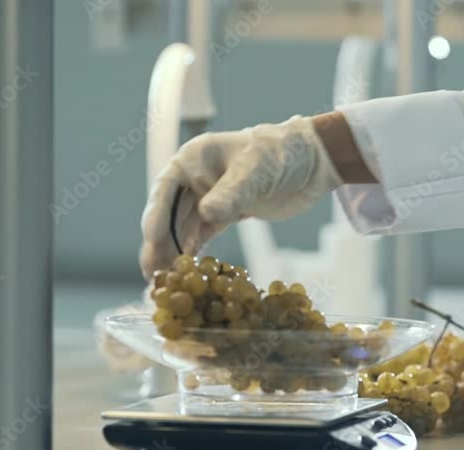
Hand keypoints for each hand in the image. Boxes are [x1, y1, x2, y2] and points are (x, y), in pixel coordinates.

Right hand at [139, 115, 345, 278]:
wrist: (311, 163)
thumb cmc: (282, 153)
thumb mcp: (257, 169)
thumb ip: (232, 192)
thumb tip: (206, 213)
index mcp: (194, 158)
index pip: (166, 188)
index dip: (156, 215)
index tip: (151, 240)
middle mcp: (194, 178)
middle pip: (169, 214)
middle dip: (160, 244)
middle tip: (154, 275)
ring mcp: (208, 198)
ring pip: (183, 229)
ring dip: (175, 254)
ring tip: (166, 282)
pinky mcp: (224, 215)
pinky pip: (202, 236)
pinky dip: (194, 253)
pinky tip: (187, 274)